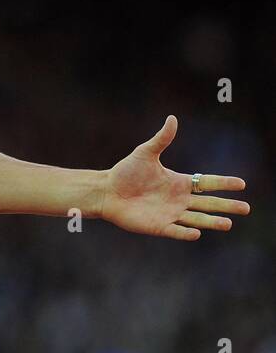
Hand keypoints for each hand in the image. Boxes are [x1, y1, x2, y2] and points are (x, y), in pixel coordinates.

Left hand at [99, 115, 248, 240]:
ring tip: (229, 224)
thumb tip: (172, 118)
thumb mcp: (145, 153)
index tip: (242, 184)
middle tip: (246, 208)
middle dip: (226, 206)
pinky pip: (175, 231)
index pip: (207, 183)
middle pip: (208, 204)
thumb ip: (162, 139)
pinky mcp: (158, 226)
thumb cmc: (125, 172)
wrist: (106, 190)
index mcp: (179, 183)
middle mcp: (178, 200)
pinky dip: (186, 233)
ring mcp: (170, 214)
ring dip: (212, 222)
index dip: (224, 183)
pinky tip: (197, 233)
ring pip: (196, 219)